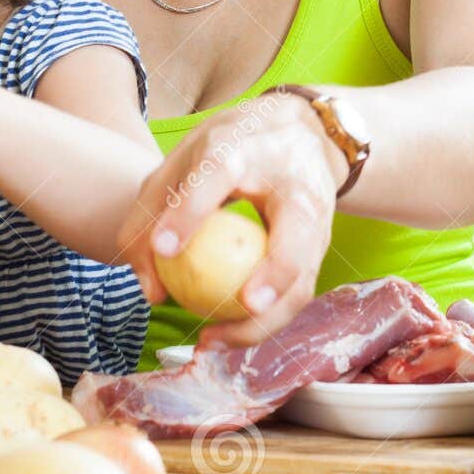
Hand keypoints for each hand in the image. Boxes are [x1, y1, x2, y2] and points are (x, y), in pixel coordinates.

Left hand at [117, 92, 341, 348]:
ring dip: (263, 321)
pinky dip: (266, 322)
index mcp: (244, 148)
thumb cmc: (231, 149)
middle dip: (275, 274)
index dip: (190, 213)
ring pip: (302, 279)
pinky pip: (297, 294)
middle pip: (292, 235)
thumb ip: (152, 215)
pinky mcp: (323, 247)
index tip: (164, 250)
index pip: (215, 176)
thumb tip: (150, 290)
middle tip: (238, 307)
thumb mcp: (183, 160)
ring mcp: (316, 220)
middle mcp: (290, 186)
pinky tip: (228, 335)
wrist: (305, 133)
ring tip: (213, 340)